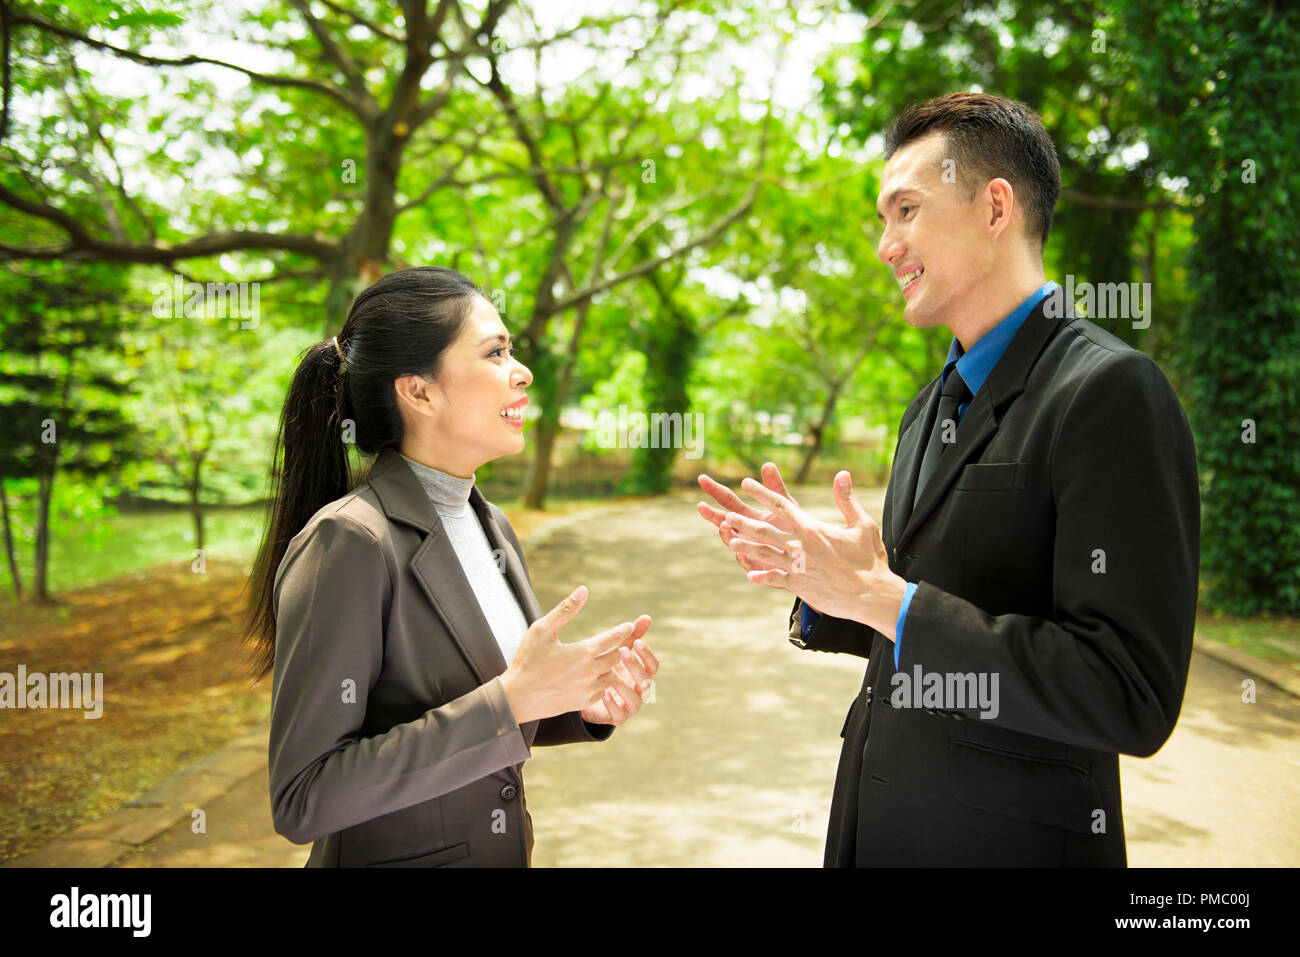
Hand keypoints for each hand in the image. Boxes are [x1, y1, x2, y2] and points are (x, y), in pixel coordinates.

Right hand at [499, 586, 652, 724]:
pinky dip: (603, 683)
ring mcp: (588, 689)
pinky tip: (597, 676)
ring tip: (610, 658)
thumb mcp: (542, 630)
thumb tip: (583, 590)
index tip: (629, 626)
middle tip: (621, 641)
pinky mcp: (583, 703)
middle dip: (620, 647)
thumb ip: (565, 609)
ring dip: (612, 666)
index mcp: (583, 652)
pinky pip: (603, 691)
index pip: (614, 638)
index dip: (624, 631)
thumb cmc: (527, 660)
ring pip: (612, 675)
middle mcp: (590, 672)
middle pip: (617, 657)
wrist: (517, 698)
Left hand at [579, 637, 659, 725]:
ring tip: (611, 674)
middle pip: (646, 682)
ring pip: (635, 700)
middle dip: (635, 667)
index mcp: (642, 674)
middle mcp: (640, 691)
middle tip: (621, 652)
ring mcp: (630, 705)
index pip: (653, 666)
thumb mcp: (619, 650)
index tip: (637, 642)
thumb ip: (633, 635)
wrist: (590, 693)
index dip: (647, 655)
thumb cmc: (610, 668)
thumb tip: (647, 617)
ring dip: (624, 686)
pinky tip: (603, 693)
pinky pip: (619, 716)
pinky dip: (613, 705)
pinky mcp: (617, 717)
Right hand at [697, 463, 799, 566]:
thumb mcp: (784, 504)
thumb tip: (767, 464)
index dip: (714, 489)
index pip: (727, 500)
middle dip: (711, 514)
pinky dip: (744, 559)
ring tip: (725, 525)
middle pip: (723, 521)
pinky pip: (749, 563)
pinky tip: (741, 554)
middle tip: (701, 506)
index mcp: (747, 515)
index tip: (702, 478)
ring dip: (727, 534)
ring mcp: (747, 548)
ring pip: (732, 541)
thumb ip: (775, 486)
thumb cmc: (793, 526)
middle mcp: (743, 531)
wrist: (806, 553)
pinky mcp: (758, 565)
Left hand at [702, 465, 906, 639]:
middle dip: (744, 521)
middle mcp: (800, 547)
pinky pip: (775, 580)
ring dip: (746, 546)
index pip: (781, 505)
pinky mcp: (799, 586)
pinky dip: (762, 576)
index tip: (747, 484)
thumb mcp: (862, 524)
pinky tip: (749, 575)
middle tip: (727, 514)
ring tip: (730, 540)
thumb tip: (842, 474)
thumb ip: (847, 499)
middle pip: (765, 530)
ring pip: (764, 554)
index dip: (762, 493)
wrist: (871, 594)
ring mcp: (797, 567)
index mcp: (812, 529)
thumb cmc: (869, 559)